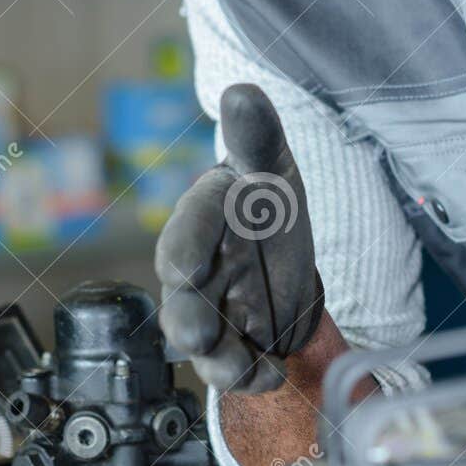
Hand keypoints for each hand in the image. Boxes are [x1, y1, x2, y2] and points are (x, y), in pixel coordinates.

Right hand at [155, 84, 324, 393]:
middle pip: (182, 298)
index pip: (187, 230)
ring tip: (241, 368)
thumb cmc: (265, 202)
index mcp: (202, 218)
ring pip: (204, 341)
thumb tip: (241, 90)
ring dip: (219, 359)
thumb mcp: (271, 167)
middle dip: (188, 318)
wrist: (282, 256)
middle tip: (198, 334)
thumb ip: (256, 136)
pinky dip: (251, 374)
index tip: (185, 265)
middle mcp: (196, 268)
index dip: (184, 247)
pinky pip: (234, 365)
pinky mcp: (233, 341)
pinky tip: (272, 373)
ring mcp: (212, 308)